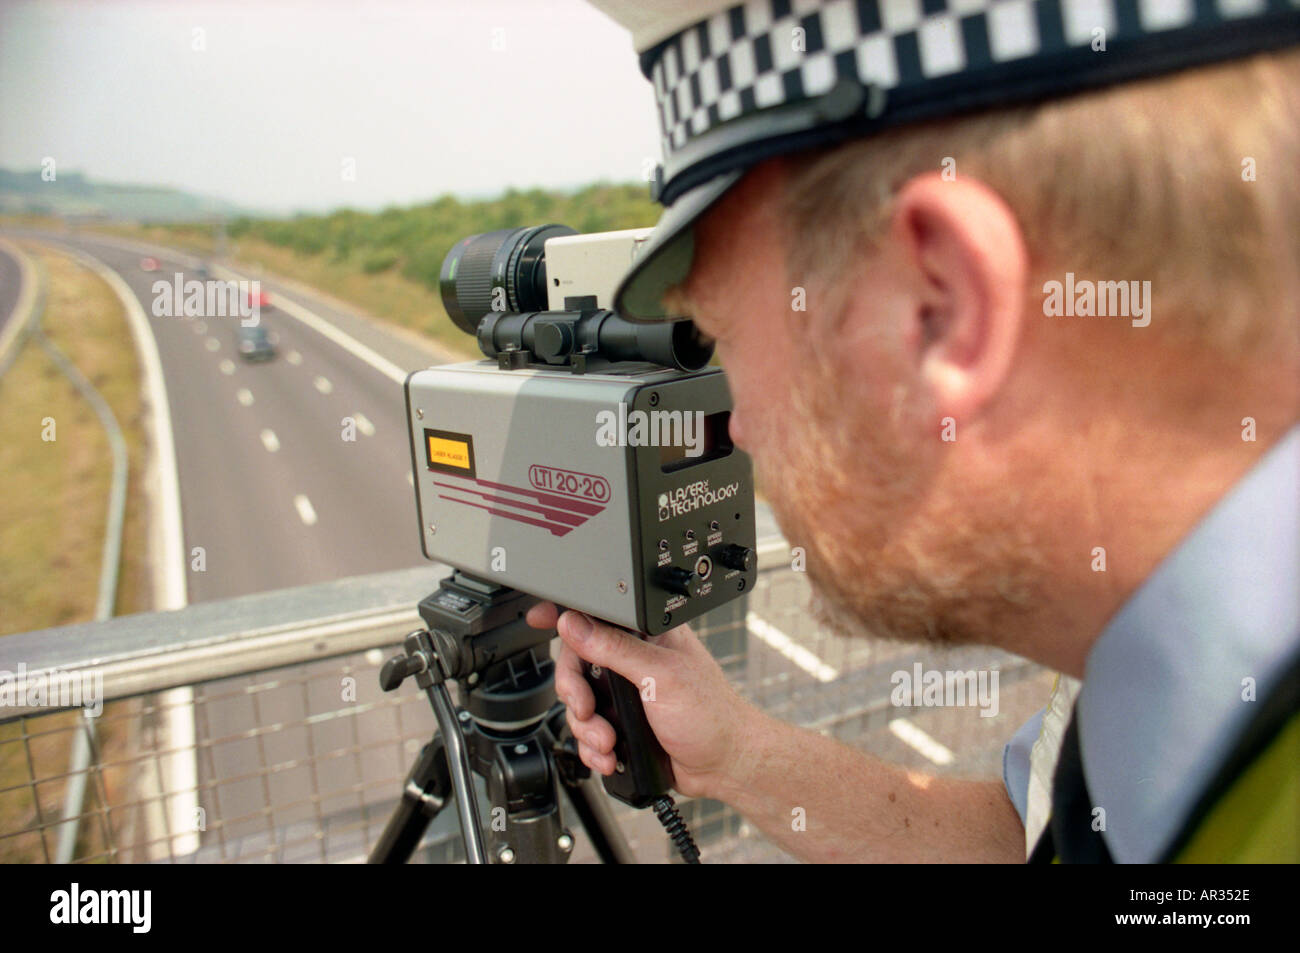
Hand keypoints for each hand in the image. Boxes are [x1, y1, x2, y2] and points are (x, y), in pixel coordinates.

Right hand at [526, 602, 760, 798]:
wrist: (723, 766)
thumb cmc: (711, 714)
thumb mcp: (661, 675)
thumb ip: (615, 648)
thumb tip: (575, 623)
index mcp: (644, 637)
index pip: (595, 616)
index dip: (564, 616)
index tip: (538, 619)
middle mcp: (631, 662)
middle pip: (575, 666)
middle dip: (576, 694)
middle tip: (588, 710)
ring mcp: (624, 695)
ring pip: (578, 704)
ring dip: (587, 729)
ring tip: (608, 742)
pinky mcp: (620, 725)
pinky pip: (587, 733)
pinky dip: (592, 748)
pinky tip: (609, 756)